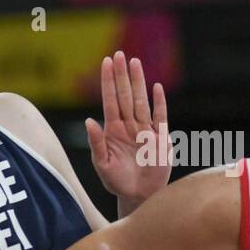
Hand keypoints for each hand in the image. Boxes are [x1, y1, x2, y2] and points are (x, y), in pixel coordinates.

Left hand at [86, 51, 169, 205]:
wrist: (138, 196)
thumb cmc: (116, 180)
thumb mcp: (101, 163)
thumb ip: (96, 142)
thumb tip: (89, 121)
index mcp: (113, 130)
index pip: (110, 100)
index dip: (108, 82)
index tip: (106, 62)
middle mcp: (129, 126)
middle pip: (125, 95)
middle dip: (122, 75)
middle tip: (120, 54)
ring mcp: (144, 130)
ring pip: (141, 101)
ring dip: (138, 83)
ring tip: (135, 63)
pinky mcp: (160, 139)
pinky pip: (160, 117)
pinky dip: (159, 103)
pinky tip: (156, 88)